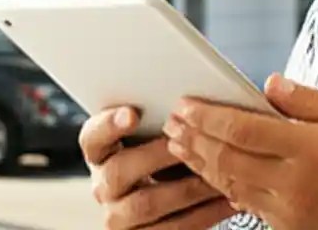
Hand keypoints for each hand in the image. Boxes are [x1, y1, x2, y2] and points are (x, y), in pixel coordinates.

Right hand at [80, 106, 238, 228]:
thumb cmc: (164, 159)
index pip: (93, 136)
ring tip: (215, 176)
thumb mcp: (155, 136)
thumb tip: (193, 101)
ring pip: (146, 204)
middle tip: (187, 144)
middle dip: (158, 156)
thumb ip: (163, 117)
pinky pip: (171, 228)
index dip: (109, 125)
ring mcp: (119, 215)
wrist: (164, 204)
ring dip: (186, 189)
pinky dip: (203, 214)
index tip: (132, 113)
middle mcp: (104, 185)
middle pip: (119, 170)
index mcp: (102, 153)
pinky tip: (224, 199)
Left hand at [164, 74, 317, 229]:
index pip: (244, 130)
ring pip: (231, 186)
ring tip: (180, 145)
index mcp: (314, 149)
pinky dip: (226, 187)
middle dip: (194, 139)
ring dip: (201, 164)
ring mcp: (292, 212)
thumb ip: (310, 101)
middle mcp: (297, 184)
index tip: (185, 104)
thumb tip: (270, 83)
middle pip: (228, 159)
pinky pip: (249, 206)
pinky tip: (214, 173)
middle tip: (171, 122)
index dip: (208, 116)